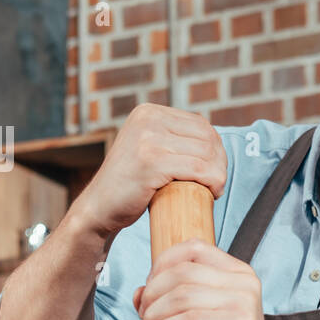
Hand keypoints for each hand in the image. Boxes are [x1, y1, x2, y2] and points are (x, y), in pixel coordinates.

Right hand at [69, 103, 228, 239]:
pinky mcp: (151, 162)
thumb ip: (172, 137)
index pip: (201, 124)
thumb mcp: (148, 148)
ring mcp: (148, 139)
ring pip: (206, 154)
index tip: (215, 170)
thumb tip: (213, 139)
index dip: (216, 149)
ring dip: (218, 175)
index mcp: (148, 112)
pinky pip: (198, 169)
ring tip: (213, 190)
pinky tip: (211, 193)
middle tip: (216, 184)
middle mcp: (148, 119)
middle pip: (207, 138)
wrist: (99, 208)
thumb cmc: (131, 184)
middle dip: (220, 163)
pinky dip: (212, 182)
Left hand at [133, 238, 276, 319]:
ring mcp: (245, 302)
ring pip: (182, 296)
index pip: (193, 248)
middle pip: (182, 273)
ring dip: (154, 315)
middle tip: (143, 318)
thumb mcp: (196, 316)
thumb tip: (139, 292)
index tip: (149, 292)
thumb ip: (171, 298)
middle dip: (153, 294)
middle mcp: (245, 281)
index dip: (162, 265)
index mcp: (238, 271)